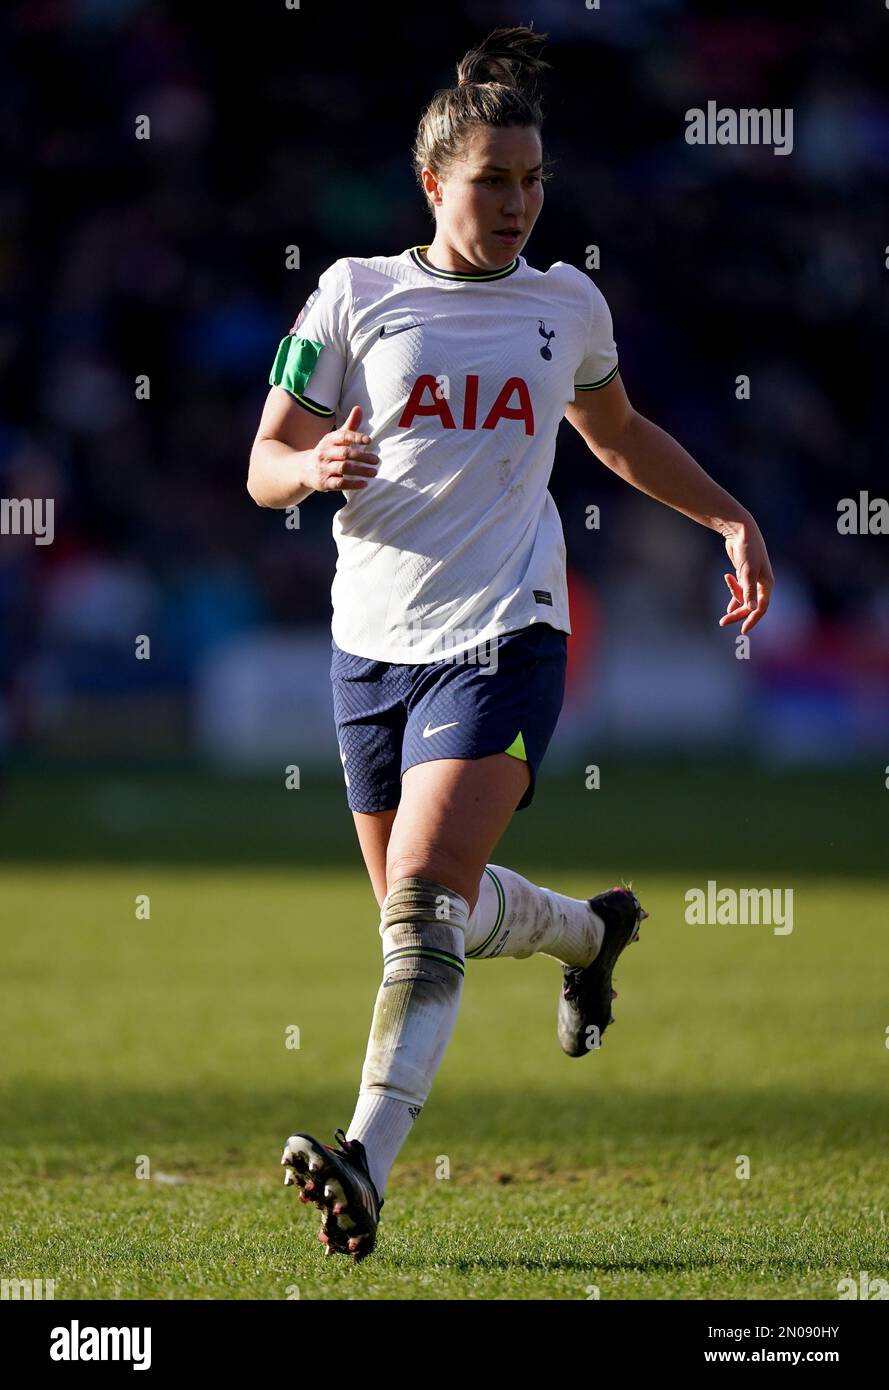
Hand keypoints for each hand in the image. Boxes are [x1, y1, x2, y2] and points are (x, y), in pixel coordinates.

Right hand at [303, 405, 378, 491]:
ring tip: (374, 472)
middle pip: (345, 453)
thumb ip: (349, 425)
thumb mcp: (336, 438)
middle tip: (377, 460)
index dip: (356, 437)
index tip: (369, 440)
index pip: (343, 436)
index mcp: (329, 440)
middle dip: (362, 456)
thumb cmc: (327, 451)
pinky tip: (364, 484)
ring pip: (343, 468)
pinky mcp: (324, 482)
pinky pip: (339, 483)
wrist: (305, 469)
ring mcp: (324, 468)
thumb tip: (359, 407)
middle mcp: (325, 453)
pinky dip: (352, 484)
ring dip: (360, 471)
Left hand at [719, 518, 773, 634]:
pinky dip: (734, 595)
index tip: (743, 630)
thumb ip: (748, 591)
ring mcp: (753, 578)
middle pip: (751, 605)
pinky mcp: (744, 573)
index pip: (761, 607)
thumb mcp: (747, 572)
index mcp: (767, 584)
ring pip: (744, 598)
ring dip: (734, 605)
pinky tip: (729, 606)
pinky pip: (740, 590)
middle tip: (723, 623)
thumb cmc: (747, 550)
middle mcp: (762, 583)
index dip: (753, 619)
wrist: (741, 531)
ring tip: (723, 618)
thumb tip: (751, 609)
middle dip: (738, 614)